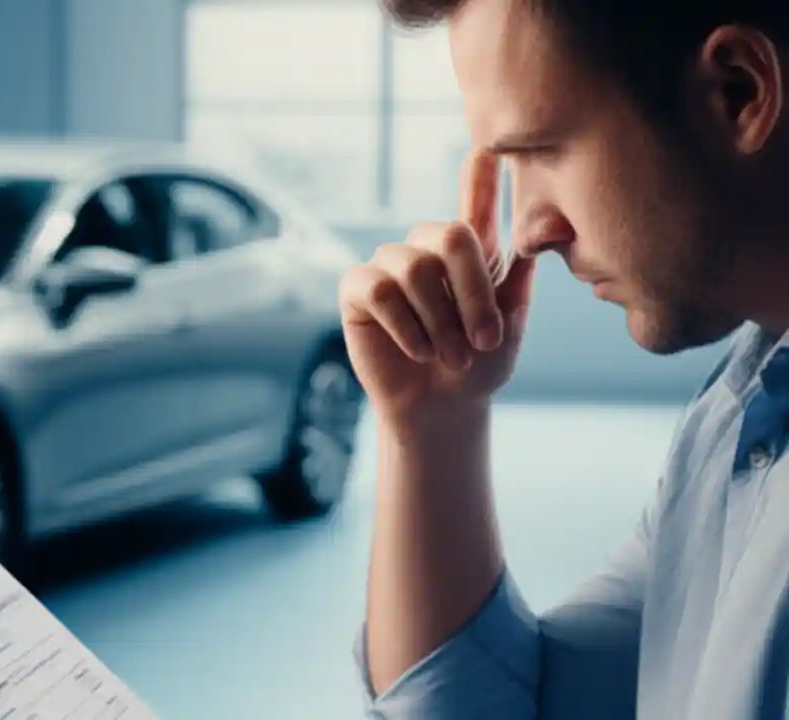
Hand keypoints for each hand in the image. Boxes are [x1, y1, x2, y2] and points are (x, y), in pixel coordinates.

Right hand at [338, 151, 536, 425]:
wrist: (441, 409)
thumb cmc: (478, 365)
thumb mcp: (510, 322)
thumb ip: (519, 278)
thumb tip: (537, 234)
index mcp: (469, 250)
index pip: (474, 202)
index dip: (479, 174)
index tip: (488, 143)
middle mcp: (426, 248)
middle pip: (451, 235)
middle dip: (473, 294)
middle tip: (485, 340)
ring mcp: (389, 265)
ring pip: (416, 269)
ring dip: (440, 322)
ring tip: (450, 356)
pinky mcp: (358, 289)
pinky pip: (382, 290)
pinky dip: (406, 326)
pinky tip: (418, 350)